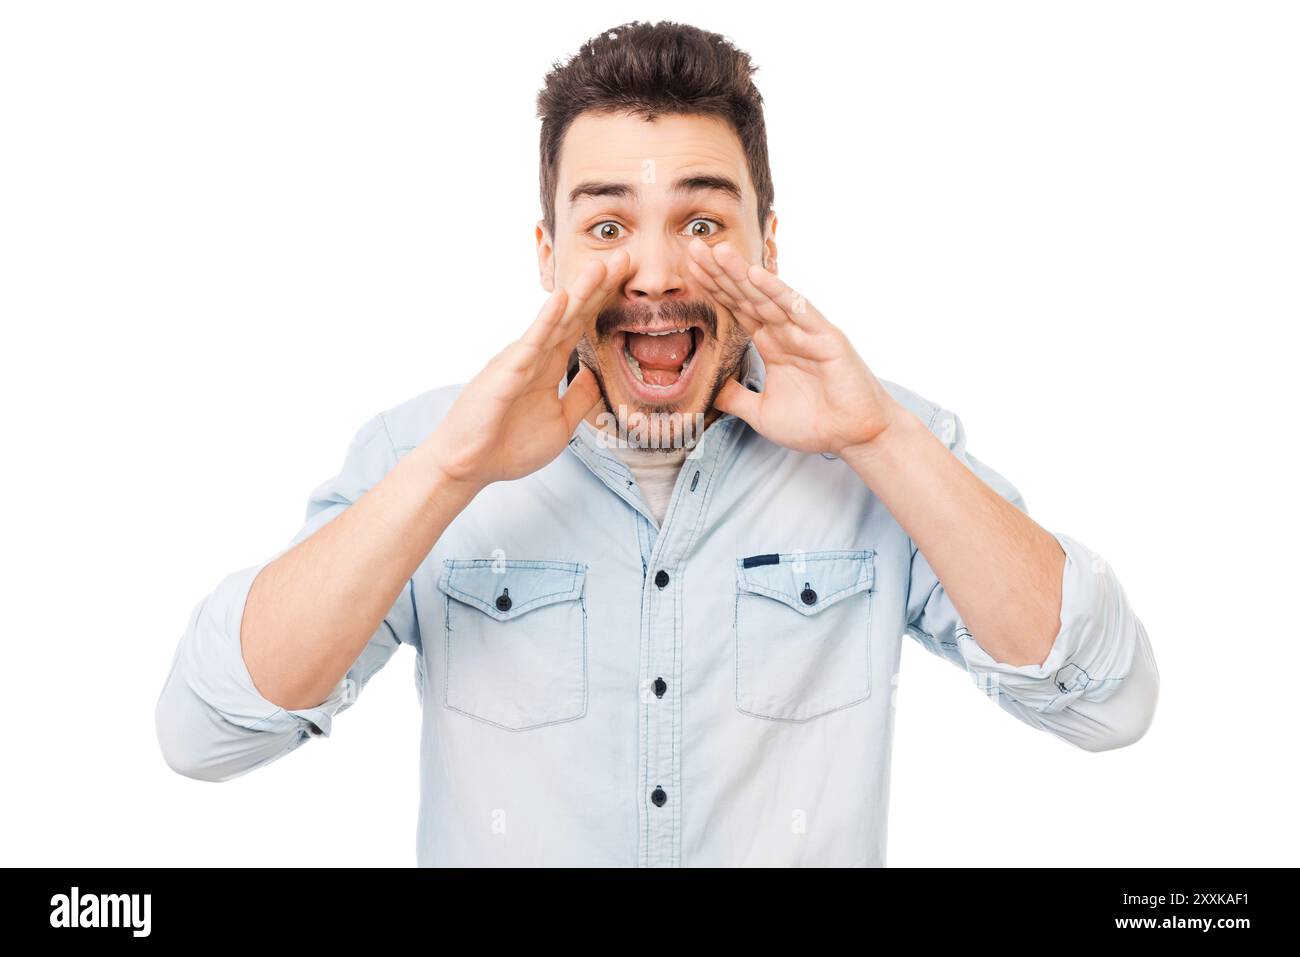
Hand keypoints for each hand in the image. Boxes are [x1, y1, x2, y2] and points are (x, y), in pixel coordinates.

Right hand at [427, 251, 629, 489]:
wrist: (467, 466)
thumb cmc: (506, 447)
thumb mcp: (559, 424)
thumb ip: (579, 397)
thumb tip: (598, 373)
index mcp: (548, 366)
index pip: (581, 326)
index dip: (604, 302)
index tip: (628, 278)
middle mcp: (535, 356)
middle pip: (573, 314)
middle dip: (599, 286)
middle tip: (625, 257)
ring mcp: (520, 360)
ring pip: (555, 321)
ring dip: (579, 293)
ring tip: (601, 266)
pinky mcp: (506, 373)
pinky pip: (531, 343)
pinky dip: (547, 320)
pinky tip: (562, 299)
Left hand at [686, 238, 904, 455]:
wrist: (855, 436)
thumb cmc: (815, 424)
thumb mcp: (762, 413)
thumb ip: (736, 398)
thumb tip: (709, 392)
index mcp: (772, 344)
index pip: (738, 309)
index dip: (714, 289)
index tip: (689, 270)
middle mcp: (786, 331)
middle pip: (747, 296)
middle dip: (720, 273)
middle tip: (693, 248)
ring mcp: (805, 331)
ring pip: (768, 297)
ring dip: (742, 274)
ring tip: (718, 252)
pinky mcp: (825, 337)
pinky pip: (798, 310)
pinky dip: (777, 292)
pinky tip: (756, 275)